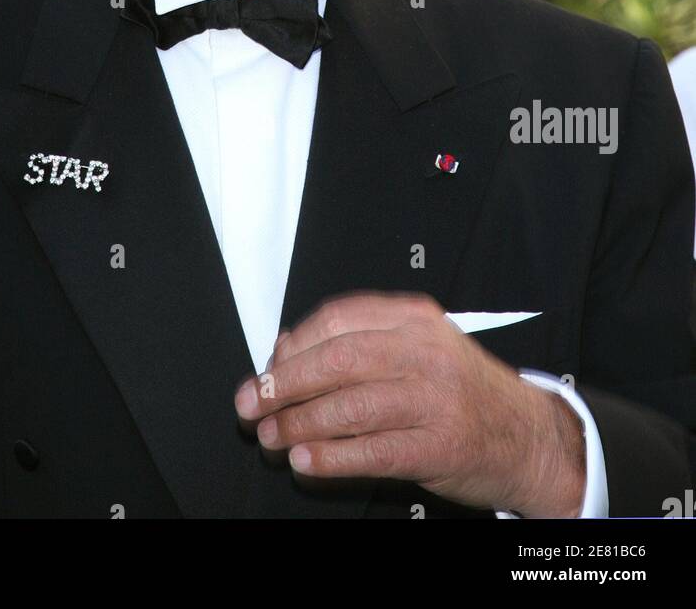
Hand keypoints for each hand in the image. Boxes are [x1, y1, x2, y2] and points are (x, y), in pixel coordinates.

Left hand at [234, 291, 585, 517]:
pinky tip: (306, 462)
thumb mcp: (417, 348)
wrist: (528, 434)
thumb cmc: (462, 390)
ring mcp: (435, 398)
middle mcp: (424, 351)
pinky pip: (375, 450)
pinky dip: (333, 457)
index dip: (293, 345)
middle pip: (339, 358)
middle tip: (252, 402)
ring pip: (352, 404)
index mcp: (413, 318)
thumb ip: (359, 342)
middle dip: (285, 383)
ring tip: (271, 436)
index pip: (338, 319)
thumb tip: (286, 350)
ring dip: (300, 424)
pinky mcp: (440, 445)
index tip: (267, 367)